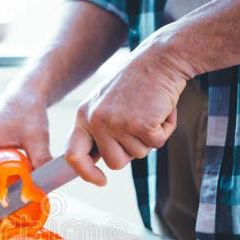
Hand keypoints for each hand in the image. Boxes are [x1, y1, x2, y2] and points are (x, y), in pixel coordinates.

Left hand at [66, 42, 185, 185]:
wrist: (161, 58)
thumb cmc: (138, 83)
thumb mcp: (107, 104)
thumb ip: (100, 131)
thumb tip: (99, 161)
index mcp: (84, 116)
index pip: (73, 155)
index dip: (86, 173)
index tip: (100, 181)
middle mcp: (96, 121)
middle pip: (115, 162)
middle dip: (131, 150)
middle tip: (140, 124)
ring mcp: (117, 124)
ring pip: (138, 155)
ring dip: (150, 138)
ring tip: (150, 111)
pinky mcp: (140, 124)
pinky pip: (157, 144)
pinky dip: (165, 130)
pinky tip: (161, 109)